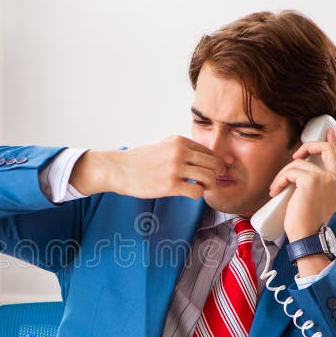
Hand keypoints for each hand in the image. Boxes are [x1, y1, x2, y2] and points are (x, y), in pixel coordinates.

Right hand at [69, 136, 223, 198]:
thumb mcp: (163, 146)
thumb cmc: (140, 160)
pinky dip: (198, 194)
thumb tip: (202, 157)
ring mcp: (175, 169)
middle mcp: (180, 152)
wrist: (119, 169)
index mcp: (179, 141)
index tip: (211, 172)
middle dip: (216, 174)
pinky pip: (197, 191)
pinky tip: (189, 193)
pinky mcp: (170, 185)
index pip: (209, 152)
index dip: (215, 164)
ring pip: (209, 177)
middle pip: (214, 164)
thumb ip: (182, 149)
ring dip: (208, 185)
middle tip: (210, 182)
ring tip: (200, 188)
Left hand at [269, 128, 335, 241]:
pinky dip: (279, 180)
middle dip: (310, 145)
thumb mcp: (320, 199)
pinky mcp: (311, 180)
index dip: (334, 143)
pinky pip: (291, 171)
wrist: (307, 237)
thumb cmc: (309, 222)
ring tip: (278, 187)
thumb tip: (308, 165)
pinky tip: (276, 191)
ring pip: (301, 162)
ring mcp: (327, 178)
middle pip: (329, 148)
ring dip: (284, 173)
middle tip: (297, 154)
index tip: (327, 135)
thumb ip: (320, 183)